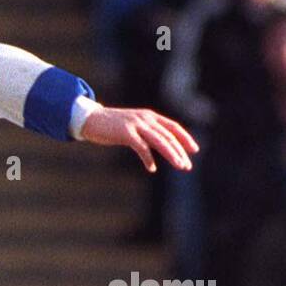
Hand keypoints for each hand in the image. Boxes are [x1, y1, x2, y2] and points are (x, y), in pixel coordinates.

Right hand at [79, 106, 198, 172]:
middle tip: (187, 166)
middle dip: (180, 152)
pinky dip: (148, 158)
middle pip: (169, 136)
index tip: (194, 150)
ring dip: (172, 154)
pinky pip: (142, 147)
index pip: (173, 127)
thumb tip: (157, 147)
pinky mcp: (126, 133)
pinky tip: (152, 168)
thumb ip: (145, 133)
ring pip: (160, 141)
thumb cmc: (111, 126)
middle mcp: (146, 119)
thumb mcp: (132, 127)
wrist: (91, 120)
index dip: (185, 138)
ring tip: (179, 166)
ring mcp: (136, 125)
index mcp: (149, 116)